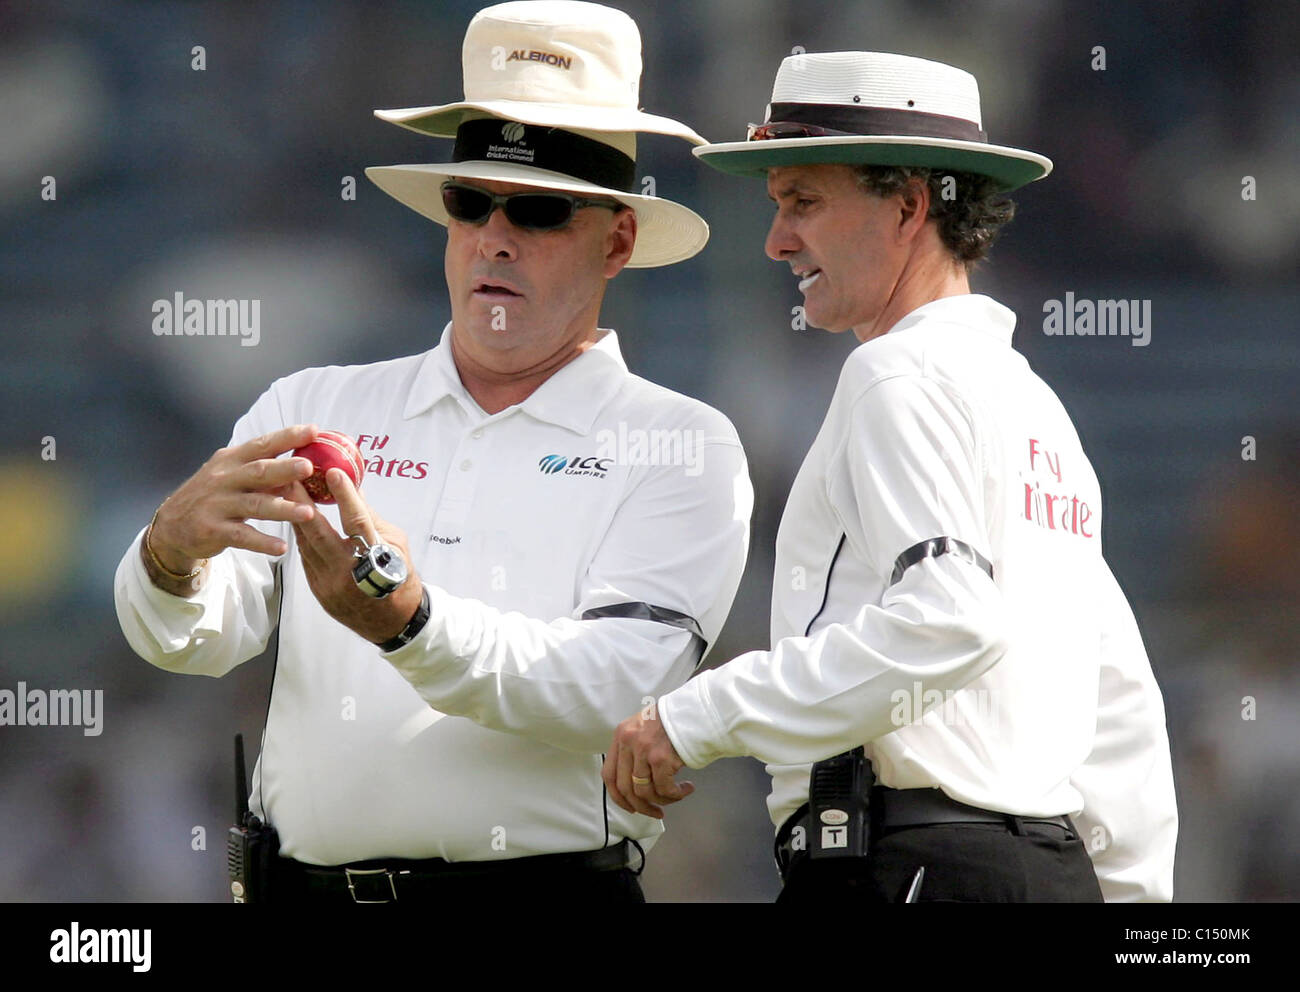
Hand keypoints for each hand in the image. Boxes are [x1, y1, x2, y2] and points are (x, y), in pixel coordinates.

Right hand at [148, 424, 321, 575]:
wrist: (171, 525)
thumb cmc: (213, 496)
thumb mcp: (231, 474)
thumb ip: (261, 468)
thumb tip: (304, 460)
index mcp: (232, 460)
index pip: (262, 444)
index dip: (287, 437)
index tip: (314, 430)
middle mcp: (224, 478)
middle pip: (258, 472)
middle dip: (284, 469)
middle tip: (309, 467)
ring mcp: (217, 504)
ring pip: (254, 505)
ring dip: (282, 509)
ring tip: (308, 513)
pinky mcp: (212, 530)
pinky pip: (242, 536)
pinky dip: (262, 542)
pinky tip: (281, 547)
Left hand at [290, 466, 424, 645]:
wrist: (393, 622)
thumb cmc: (399, 578)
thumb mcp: (396, 544)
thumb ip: (372, 518)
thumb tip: (353, 489)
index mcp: (375, 558)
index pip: (357, 522)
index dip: (344, 496)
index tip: (334, 472)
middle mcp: (349, 573)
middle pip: (319, 533)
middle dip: (301, 502)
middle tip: (290, 476)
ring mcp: (330, 585)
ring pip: (307, 545)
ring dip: (295, 518)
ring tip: (286, 493)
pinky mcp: (318, 592)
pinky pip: (306, 559)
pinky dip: (302, 538)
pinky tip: (296, 521)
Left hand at [602, 702, 693, 818]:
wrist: (695, 709)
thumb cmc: (673, 720)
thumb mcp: (642, 727)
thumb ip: (633, 750)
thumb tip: (634, 783)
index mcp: (621, 735)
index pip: (608, 775)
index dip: (618, 797)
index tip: (630, 806)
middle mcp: (628, 742)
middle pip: (626, 788)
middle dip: (641, 806)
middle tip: (655, 812)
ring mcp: (643, 750)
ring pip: (645, 791)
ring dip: (662, 800)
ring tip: (676, 796)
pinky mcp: (661, 758)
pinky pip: (664, 788)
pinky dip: (675, 795)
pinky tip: (685, 789)